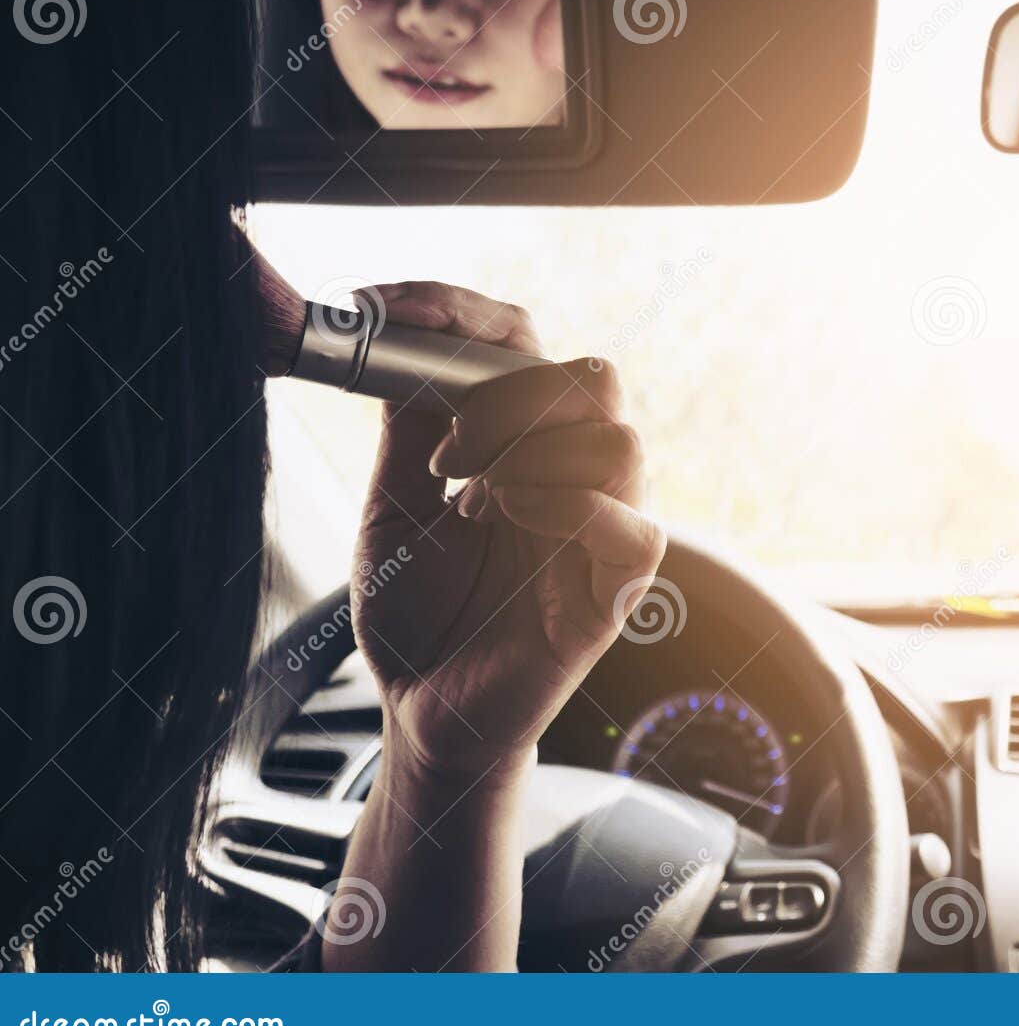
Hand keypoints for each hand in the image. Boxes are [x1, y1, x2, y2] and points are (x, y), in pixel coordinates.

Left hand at [348, 282, 665, 787]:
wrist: (419, 713)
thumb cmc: (417, 615)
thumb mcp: (393, 501)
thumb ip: (411, 423)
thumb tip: (410, 341)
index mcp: (530, 444)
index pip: (528, 344)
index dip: (463, 312)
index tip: (380, 312)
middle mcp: (578, 476)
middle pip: (593, 376)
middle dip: (505, 397)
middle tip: (444, 454)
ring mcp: (603, 530)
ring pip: (620, 439)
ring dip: (533, 456)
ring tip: (472, 500)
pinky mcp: (616, 590)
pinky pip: (631, 526)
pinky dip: (562, 507)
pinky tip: (505, 524)